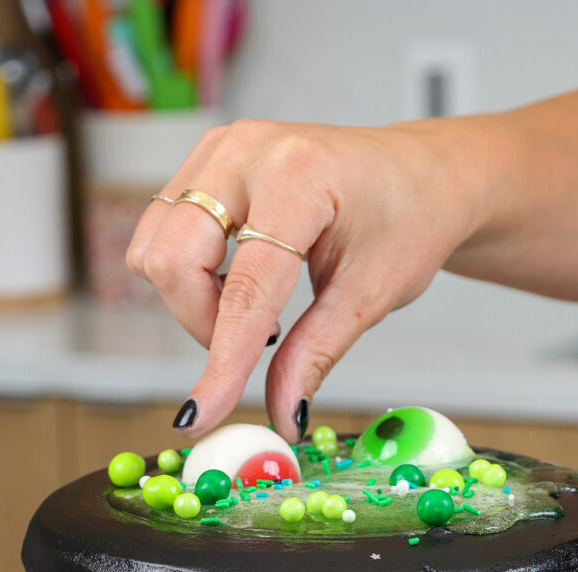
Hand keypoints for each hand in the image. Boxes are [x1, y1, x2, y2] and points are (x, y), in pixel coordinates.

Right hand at [126, 119, 482, 441]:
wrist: (421, 174)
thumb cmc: (407, 221)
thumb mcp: (369, 297)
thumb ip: (314, 355)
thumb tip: (281, 414)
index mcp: (299, 177)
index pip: (244, 289)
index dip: (222, 362)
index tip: (200, 415)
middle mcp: (246, 150)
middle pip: (172, 262)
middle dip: (203, 324)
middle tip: (264, 341)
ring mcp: (220, 149)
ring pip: (156, 250)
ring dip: (195, 300)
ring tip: (259, 306)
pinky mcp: (206, 159)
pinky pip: (163, 231)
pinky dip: (191, 274)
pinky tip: (242, 279)